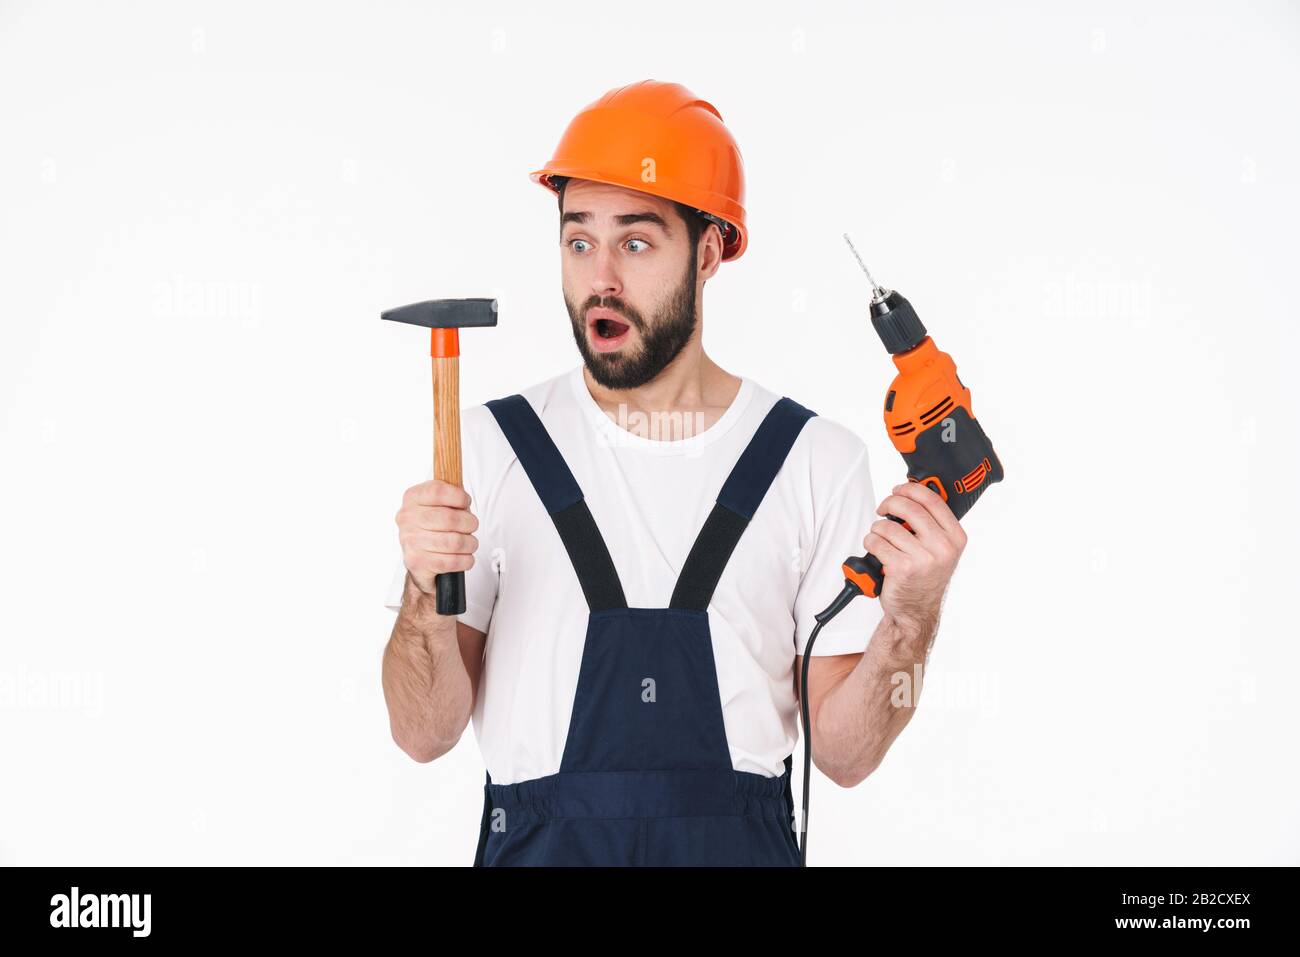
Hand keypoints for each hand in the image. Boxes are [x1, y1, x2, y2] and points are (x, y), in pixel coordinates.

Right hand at [395, 480, 479, 594]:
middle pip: (448, 518)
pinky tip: (465, 556)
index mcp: (412, 498)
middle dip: (469, 522)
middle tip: (472, 525)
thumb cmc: (434, 526)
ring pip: (453, 542)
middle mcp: (407, 518)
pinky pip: (451, 561)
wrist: (419, 557)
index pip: (437, 491)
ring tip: (470, 543)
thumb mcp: (439, 503)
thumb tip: (466, 495)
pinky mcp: (417, 562)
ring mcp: (410, 541)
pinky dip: (465, 560)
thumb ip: (451, 493)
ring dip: (470, 543)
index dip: (458, 496)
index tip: (466, 502)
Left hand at [864, 481, 966, 631]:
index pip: (932, 500)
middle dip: (889, 503)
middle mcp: (942, 547)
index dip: (910, 489)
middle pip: (908, 507)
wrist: (915, 611)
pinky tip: (877, 552)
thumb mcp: (941, 550)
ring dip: (877, 529)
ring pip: (888, 526)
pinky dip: (871, 543)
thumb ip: (933, 524)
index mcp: (955, 538)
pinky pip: (877, 542)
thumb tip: (910, 495)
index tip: (898, 490)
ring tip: (881, 539)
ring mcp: (923, 558)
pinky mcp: (902, 568)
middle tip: (883, 509)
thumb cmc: (925, 578)